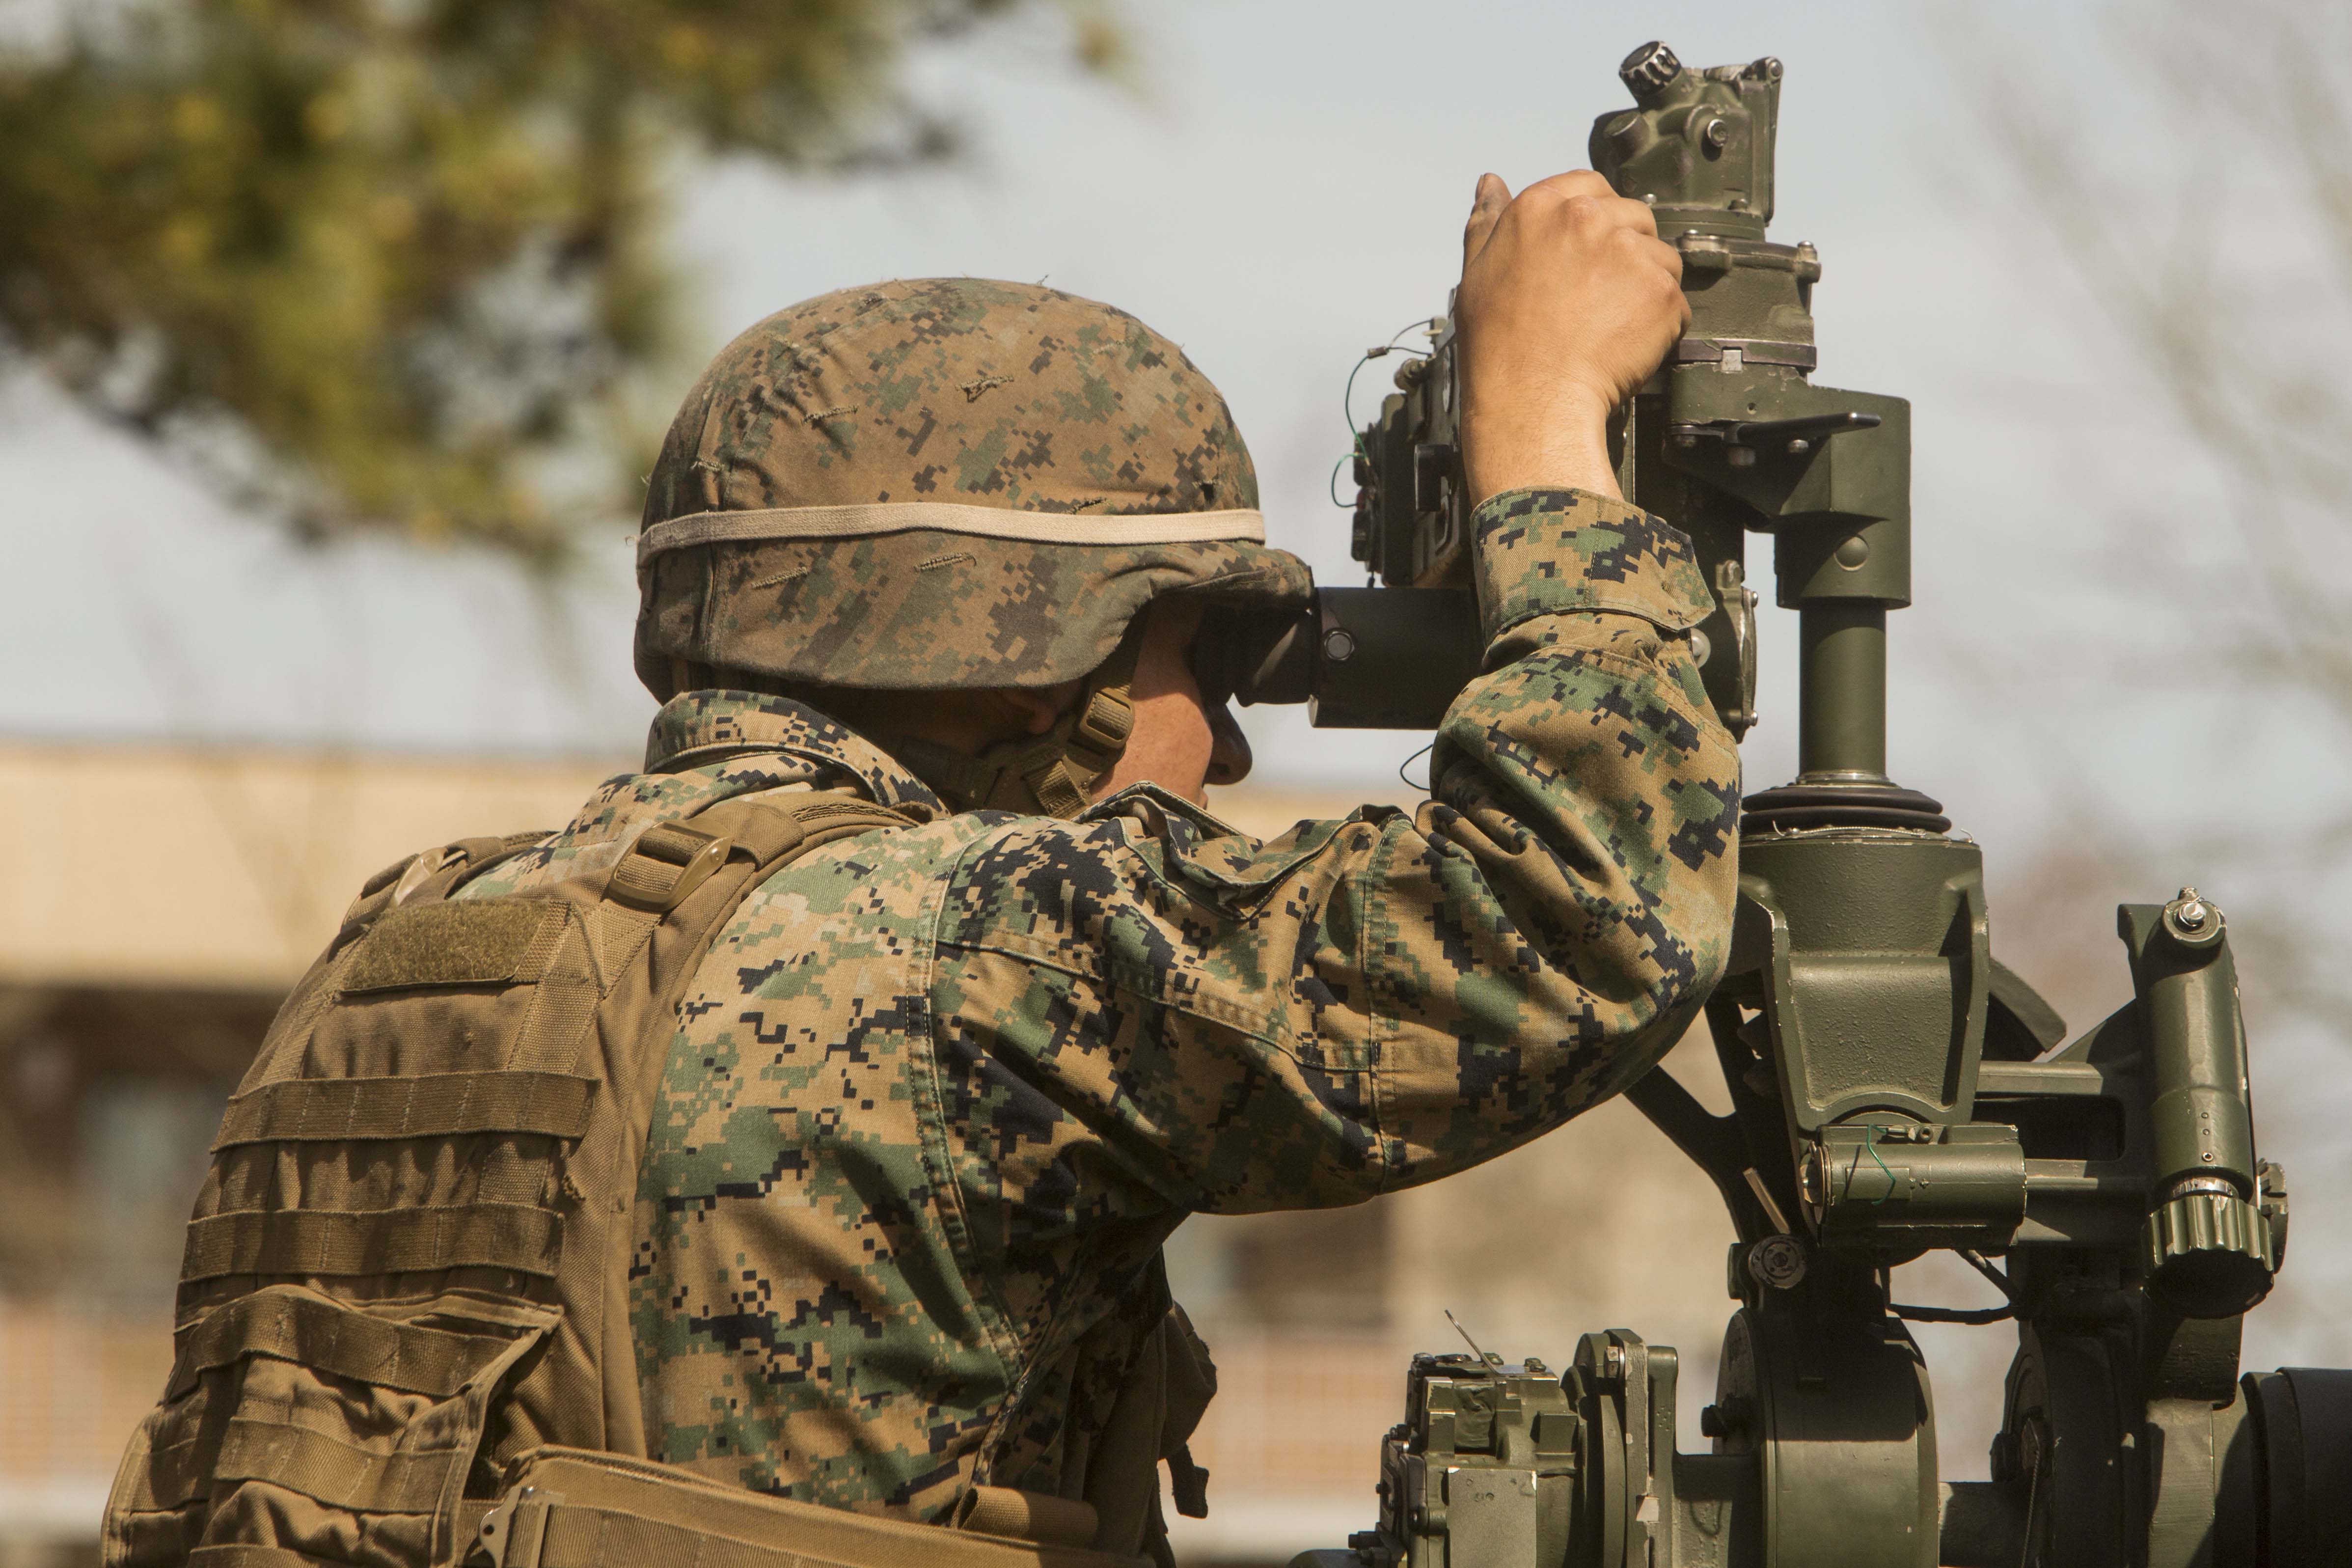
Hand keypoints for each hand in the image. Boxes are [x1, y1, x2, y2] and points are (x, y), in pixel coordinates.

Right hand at [1454, 170, 1687, 505]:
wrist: (1530, 401)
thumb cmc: (1499, 348)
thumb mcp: (1477, 274)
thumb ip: (1489, 223)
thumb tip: (1491, 185)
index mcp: (1540, 208)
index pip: (1591, 187)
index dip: (1596, 221)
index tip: (1591, 254)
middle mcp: (1586, 218)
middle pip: (1634, 218)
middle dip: (1625, 254)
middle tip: (1599, 300)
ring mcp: (1628, 251)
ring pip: (1661, 257)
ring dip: (1646, 288)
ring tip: (1612, 325)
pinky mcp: (1660, 289)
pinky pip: (1676, 300)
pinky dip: (1661, 325)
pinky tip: (1627, 344)